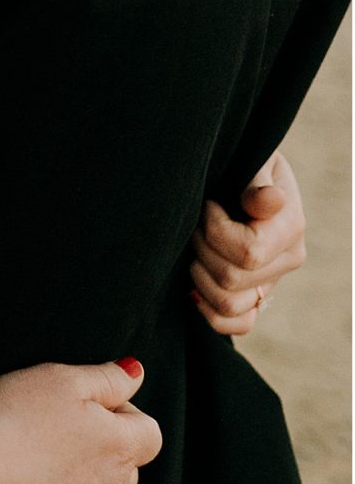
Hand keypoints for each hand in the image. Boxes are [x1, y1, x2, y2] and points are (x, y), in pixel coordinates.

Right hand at [0, 358, 161, 483]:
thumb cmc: (11, 419)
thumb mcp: (61, 378)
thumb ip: (108, 377)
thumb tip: (137, 374)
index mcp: (119, 449)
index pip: (150, 433)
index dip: (124, 414)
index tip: (86, 405)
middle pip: (125, 469)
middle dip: (102, 448)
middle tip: (56, 428)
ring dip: (77, 480)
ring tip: (32, 457)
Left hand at [190, 150, 305, 335]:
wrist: (238, 175)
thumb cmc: (242, 161)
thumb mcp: (253, 158)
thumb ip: (257, 181)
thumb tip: (269, 201)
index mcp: (290, 226)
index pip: (249, 252)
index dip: (215, 230)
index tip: (208, 205)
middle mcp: (287, 259)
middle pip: (232, 278)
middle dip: (201, 247)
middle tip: (195, 222)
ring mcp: (272, 281)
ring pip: (230, 305)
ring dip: (199, 275)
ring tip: (194, 245)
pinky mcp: (256, 297)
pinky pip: (237, 325)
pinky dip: (209, 312)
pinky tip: (193, 286)